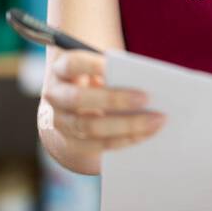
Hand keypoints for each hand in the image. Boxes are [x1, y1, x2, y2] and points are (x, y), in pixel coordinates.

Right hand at [39, 49, 165, 174]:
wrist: (70, 111)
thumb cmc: (94, 81)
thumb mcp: (99, 71)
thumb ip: (116, 72)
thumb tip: (151, 81)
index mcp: (60, 70)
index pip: (72, 64)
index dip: (92, 65)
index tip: (117, 65)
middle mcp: (54, 96)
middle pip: (79, 98)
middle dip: (114, 99)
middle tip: (147, 98)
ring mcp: (60, 122)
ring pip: (90, 127)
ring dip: (126, 125)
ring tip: (156, 121)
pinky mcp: (71, 144)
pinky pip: (97, 146)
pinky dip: (124, 140)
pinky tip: (147, 134)